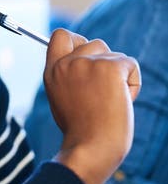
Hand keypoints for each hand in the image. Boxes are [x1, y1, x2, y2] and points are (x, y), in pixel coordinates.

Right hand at [44, 28, 140, 183]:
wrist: (91, 148)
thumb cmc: (80, 132)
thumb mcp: (62, 98)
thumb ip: (68, 76)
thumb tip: (87, 61)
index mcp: (51, 72)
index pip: (60, 36)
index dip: (77, 42)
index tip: (86, 59)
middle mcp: (67, 64)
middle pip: (95, 43)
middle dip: (105, 62)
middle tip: (103, 90)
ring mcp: (87, 64)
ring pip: (114, 54)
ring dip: (119, 74)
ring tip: (111, 100)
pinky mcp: (109, 68)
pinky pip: (130, 64)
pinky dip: (132, 83)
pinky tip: (123, 101)